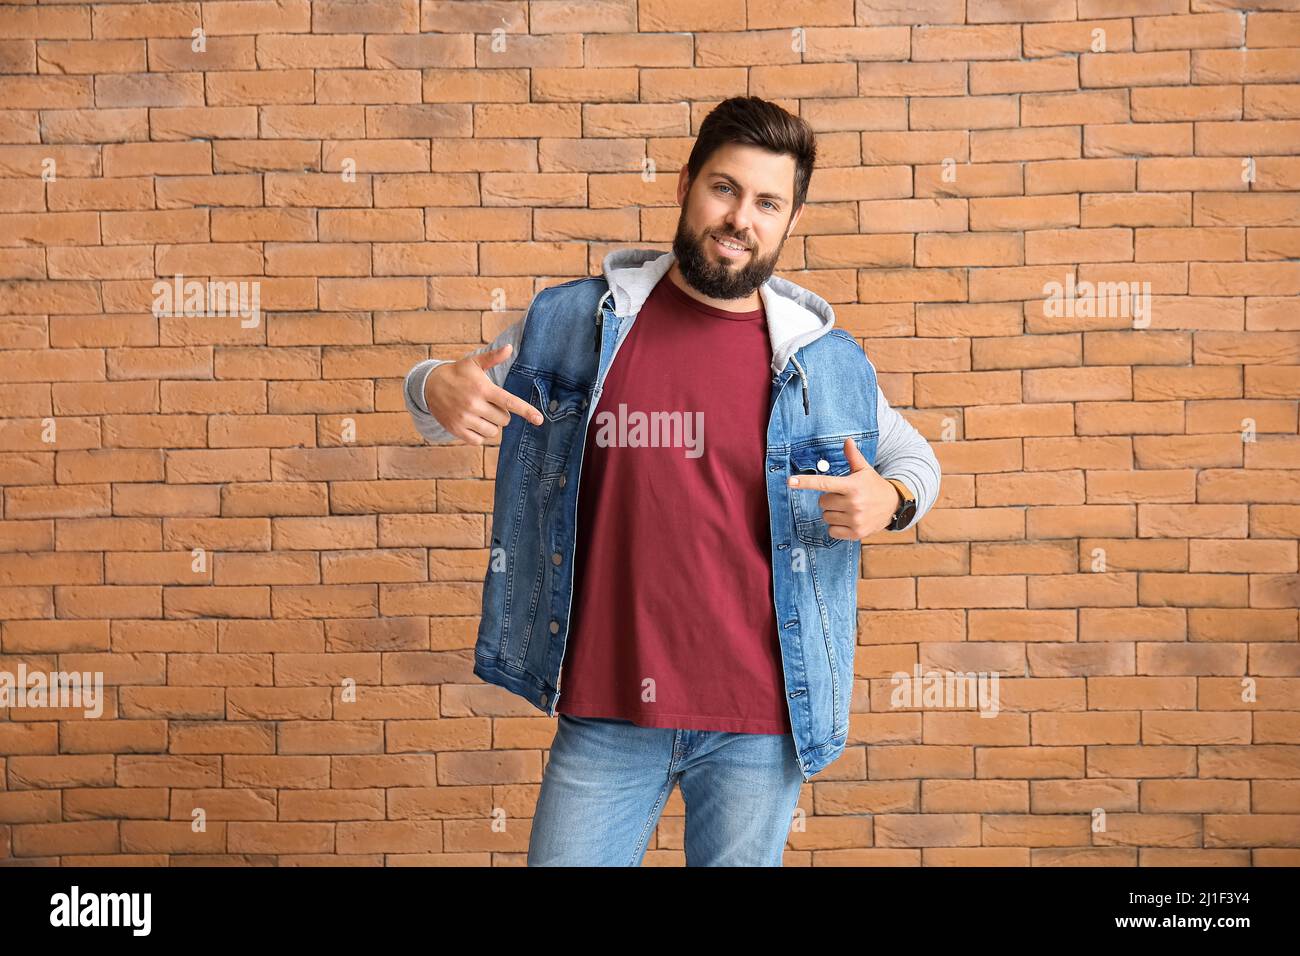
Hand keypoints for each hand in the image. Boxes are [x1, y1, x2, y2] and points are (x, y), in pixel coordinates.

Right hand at [423, 343, 543, 444]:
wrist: (429, 385)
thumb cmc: (457, 374)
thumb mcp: (473, 363)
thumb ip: (493, 358)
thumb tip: (510, 348)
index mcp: (482, 388)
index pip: (509, 402)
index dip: (526, 411)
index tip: (540, 419)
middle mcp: (474, 404)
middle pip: (504, 420)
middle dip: (501, 414)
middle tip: (489, 405)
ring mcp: (464, 418)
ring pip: (493, 431)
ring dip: (491, 425)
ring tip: (481, 414)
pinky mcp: (456, 429)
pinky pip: (479, 440)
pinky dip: (480, 435)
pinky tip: (473, 423)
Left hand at [786, 437, 899, 539]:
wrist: (893, 505)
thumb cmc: (874, 485)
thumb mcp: (864, 470)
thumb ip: (853, 456)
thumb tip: (847, 440)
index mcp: (852, 486)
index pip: (824, 483)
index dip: (805, 482)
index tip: (790, 481)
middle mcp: (853, 503)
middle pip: (822, 502)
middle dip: (829, 499)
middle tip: (843, 497)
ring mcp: (855, 520)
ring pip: (826, 516)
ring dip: (833, 513)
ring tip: (848, 508)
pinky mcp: (856, 533)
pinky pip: (832, 531)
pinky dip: (837, 526)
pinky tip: (849, 520)